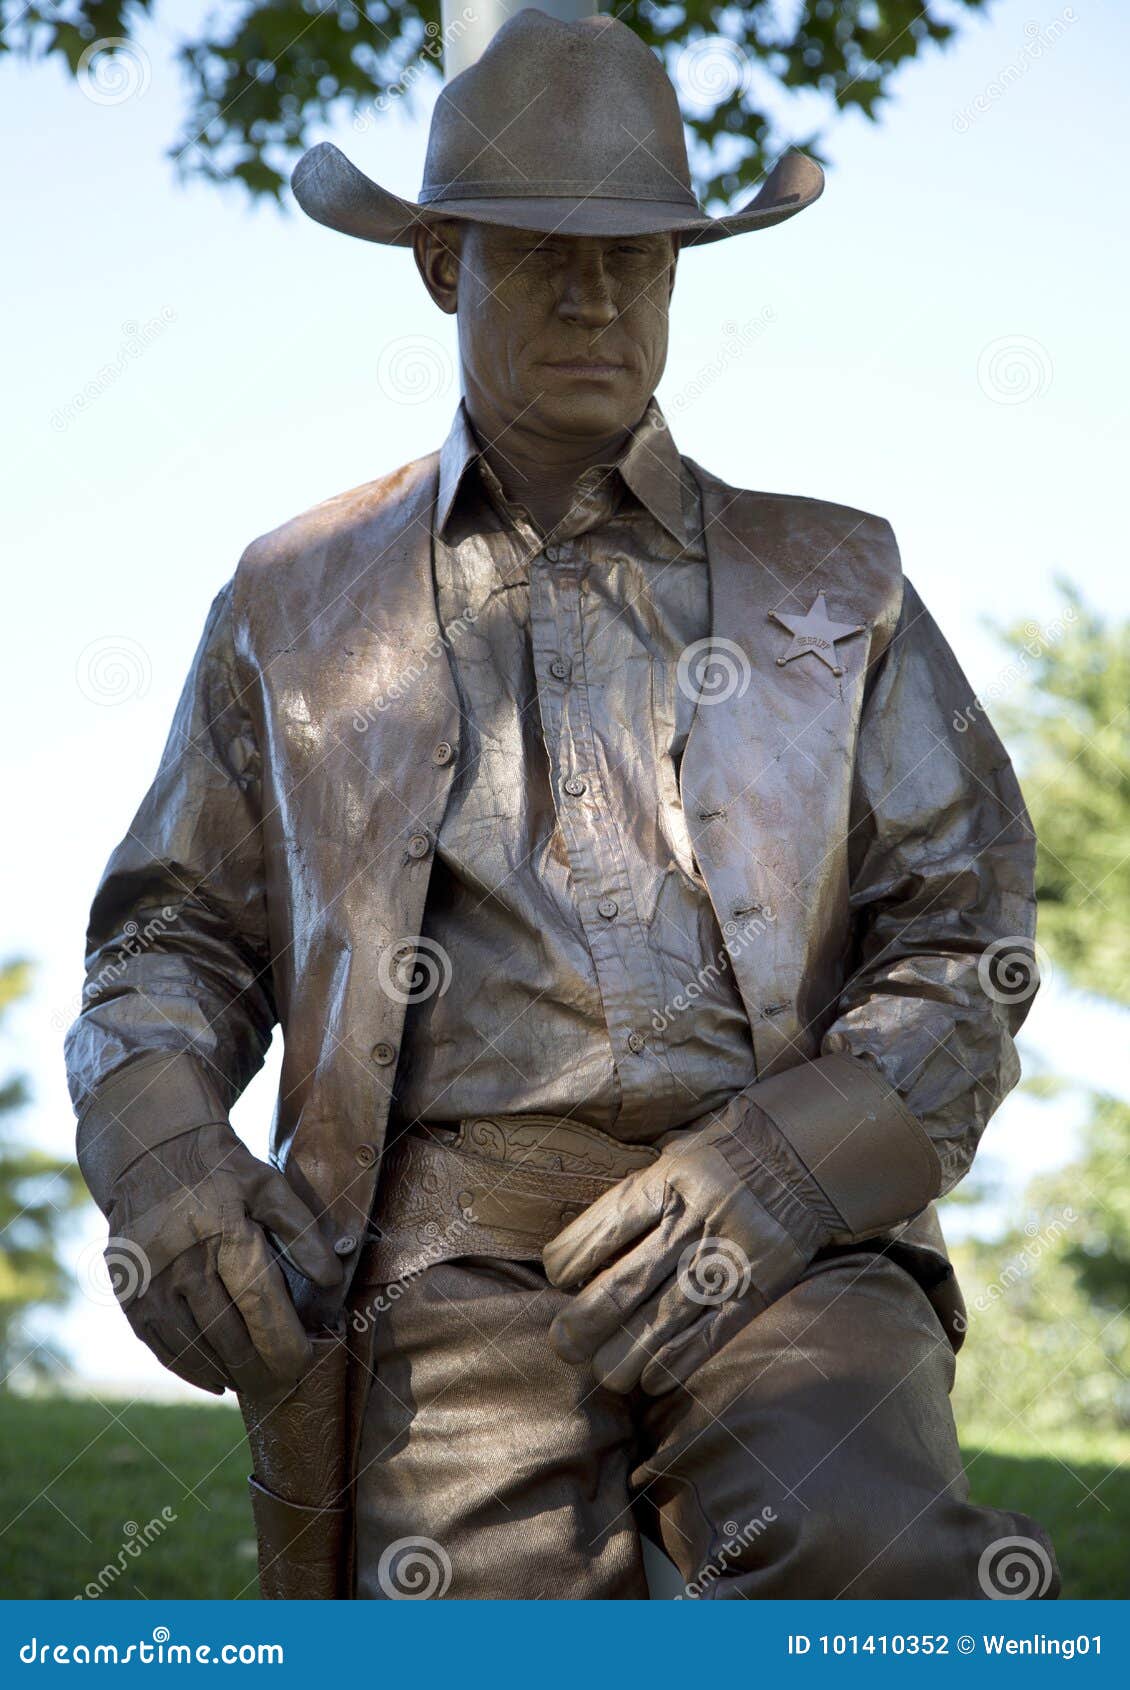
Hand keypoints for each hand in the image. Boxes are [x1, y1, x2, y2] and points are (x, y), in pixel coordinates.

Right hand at [103, 1123, 341, 1397]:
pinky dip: (192, 1370)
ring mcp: (150, 1282)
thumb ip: (302, 1231)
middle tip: (286, 1383)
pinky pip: (162, 1346)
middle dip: (260, 1368)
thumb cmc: (221, 1171)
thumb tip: (332, 1280)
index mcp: (223, 1231)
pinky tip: (218, 1380)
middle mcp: (182, 1261)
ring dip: (228, 1373)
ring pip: (194, 1347)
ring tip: (258, 1383)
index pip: (259, 1302)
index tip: (306, 1361)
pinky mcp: (129, 1295)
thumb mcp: (268, 1185)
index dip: (283, 1340)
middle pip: (227, 1334)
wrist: (150, 1153)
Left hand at [543, 1105, 840, 1395]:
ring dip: (631, 1350)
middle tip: (563, 1344)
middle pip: (632, 1279)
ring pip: (669, 1313)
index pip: (611, 1224)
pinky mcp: (761, 1283)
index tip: (556, 1277)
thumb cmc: (723, 1155)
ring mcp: (729, 1254)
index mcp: (669, 1178)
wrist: (802, 1155)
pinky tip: (652, 1379)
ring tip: (604, 1375)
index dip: (576, 1255)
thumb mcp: (676, 1154)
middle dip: (590, 1318)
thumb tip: (585, 1242)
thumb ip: (638, 1191)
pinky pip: (717, 1328)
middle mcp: (696, 1218)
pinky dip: (683, 1357)